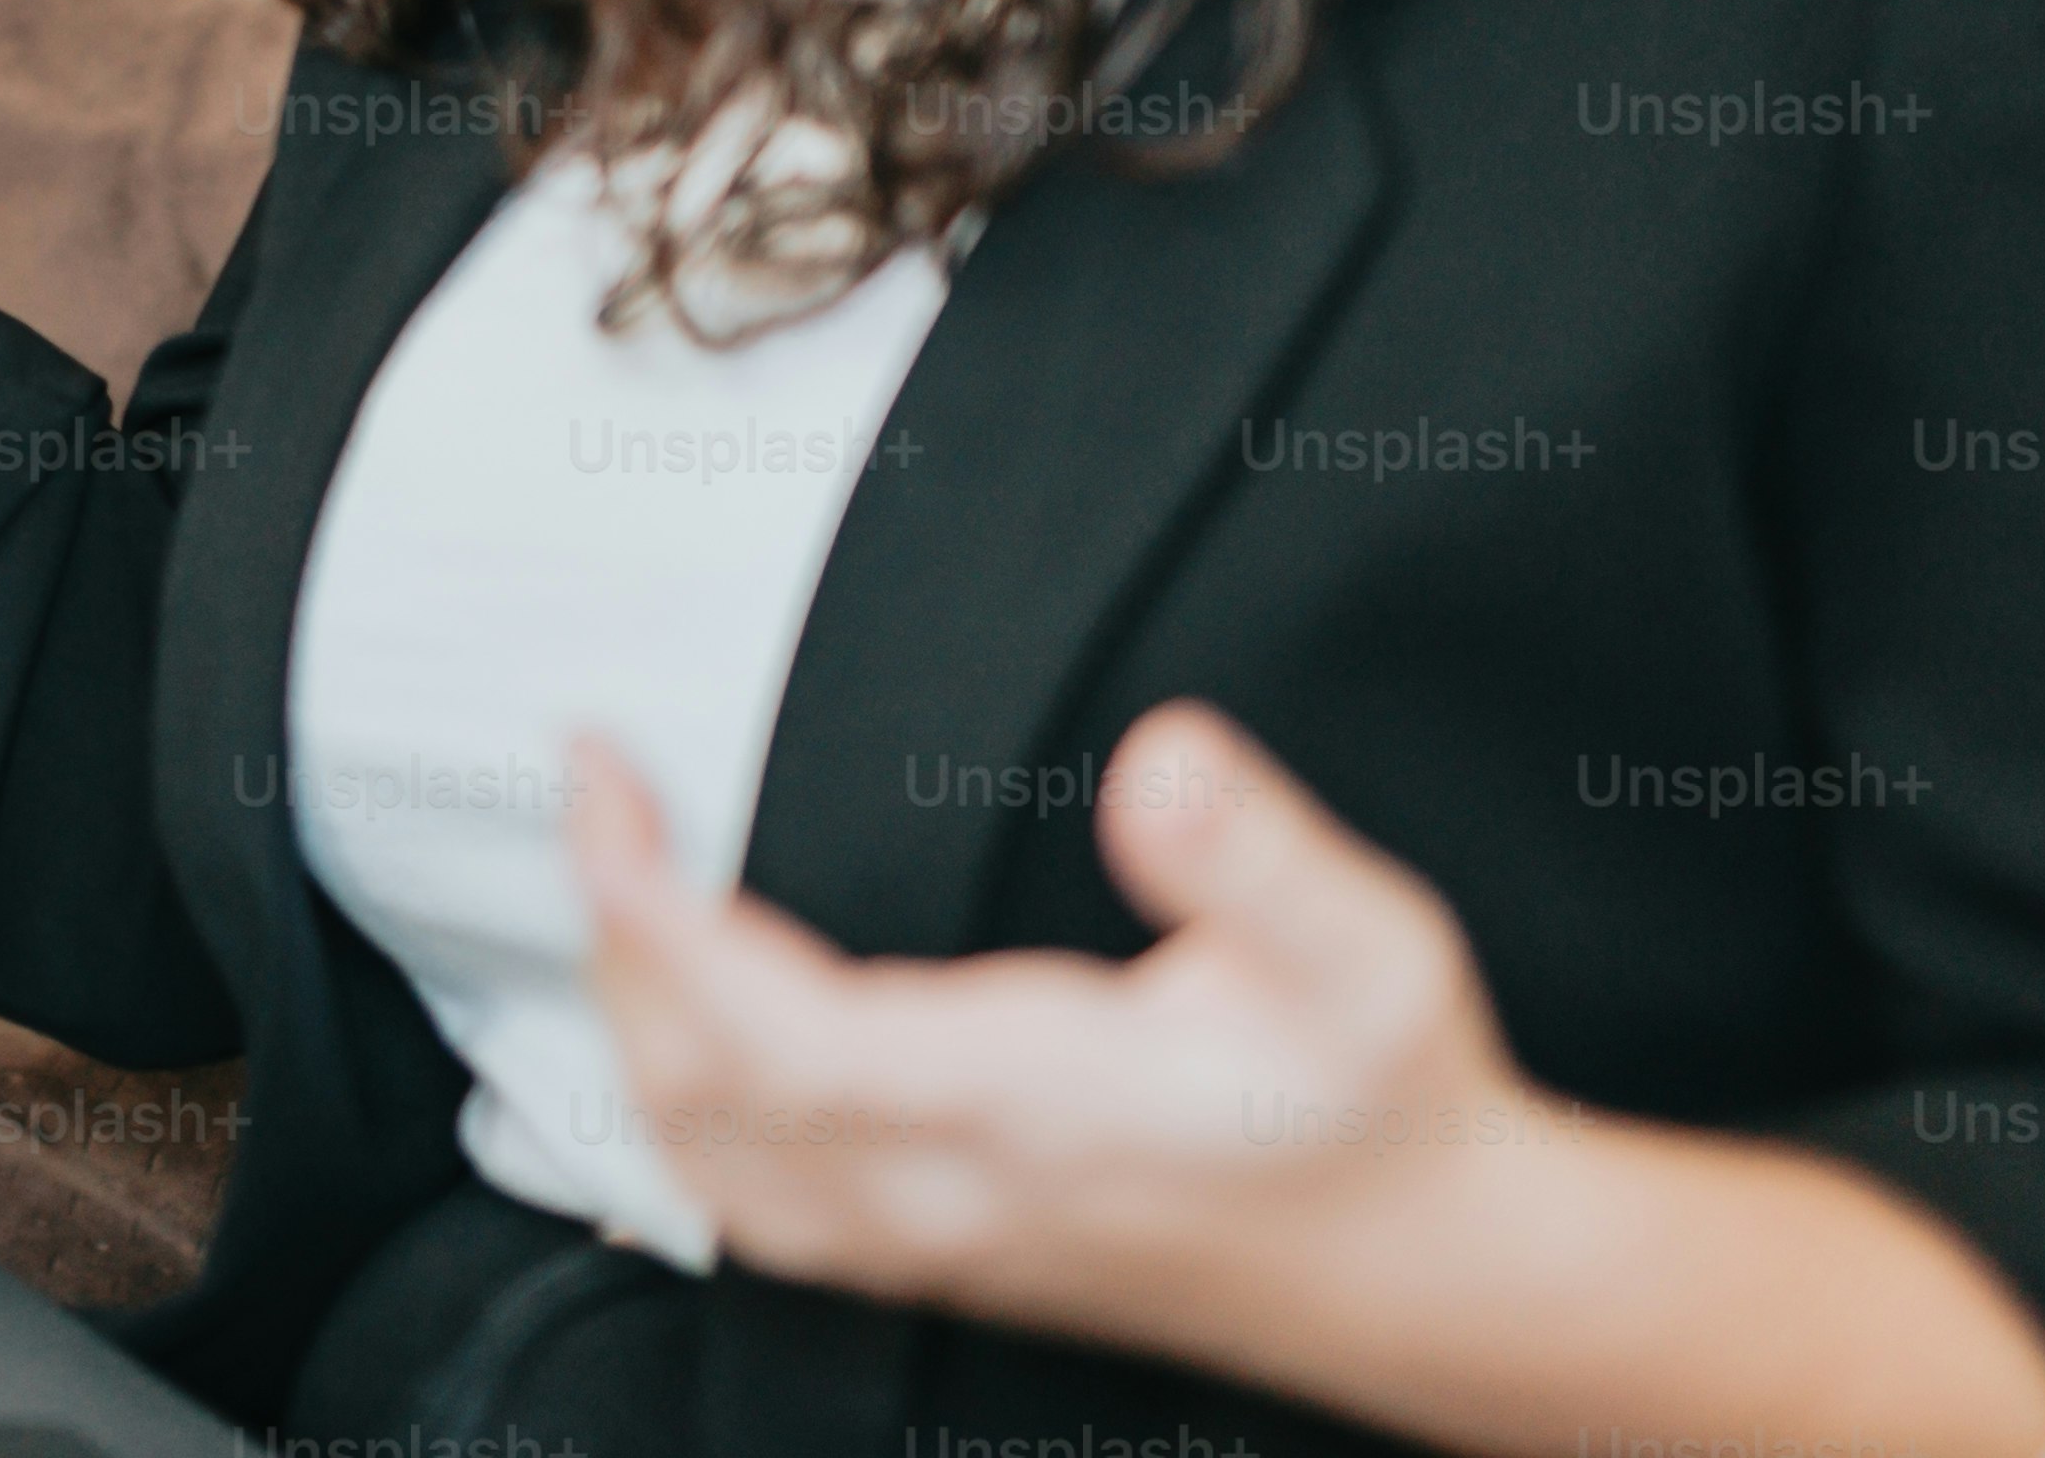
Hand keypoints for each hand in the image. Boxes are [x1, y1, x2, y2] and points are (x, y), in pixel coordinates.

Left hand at [565, 701, 1523, 1348]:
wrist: (1443, 1281)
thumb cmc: (1392, 1109)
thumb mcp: (1372, 959)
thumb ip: (1261, 861)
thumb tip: (1163, 763)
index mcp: (1028, 1109)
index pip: (770, 1031)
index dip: (654, 910)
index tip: (601, 782)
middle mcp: (955, 1193)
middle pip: (697, 1095)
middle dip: (614, 938)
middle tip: (602, 797)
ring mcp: (942, 1242)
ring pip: (708, 1167)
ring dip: (633, 1025)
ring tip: (621, 891)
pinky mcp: (947, 1258)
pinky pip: (756, 1209)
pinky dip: (681, 1112)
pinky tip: (678, 1034)